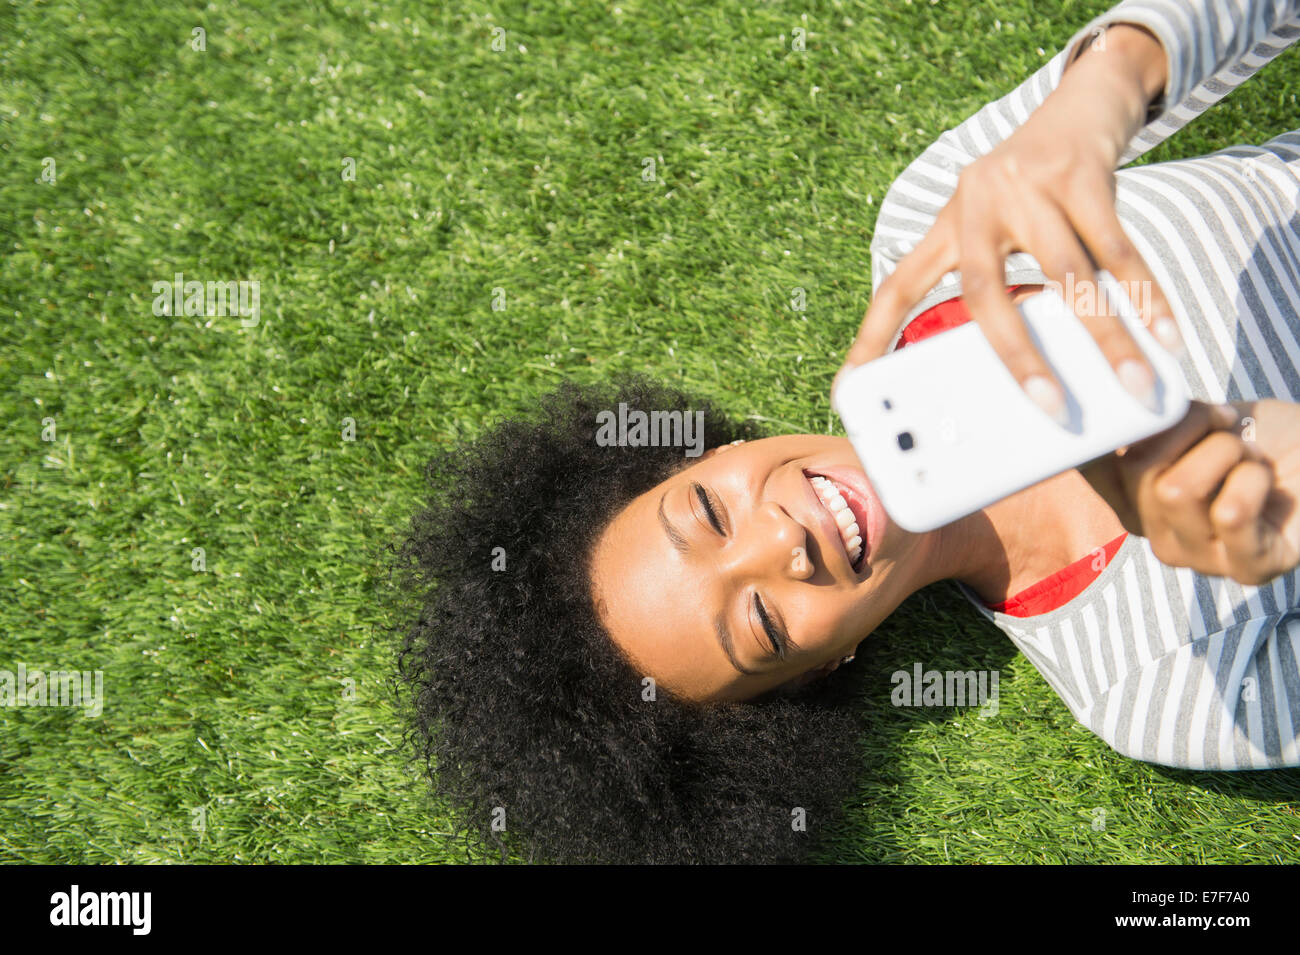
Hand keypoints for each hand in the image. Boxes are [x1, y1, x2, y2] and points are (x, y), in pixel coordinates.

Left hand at [835, 24, 1180, 424]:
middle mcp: (976, 203)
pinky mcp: (1081, 174)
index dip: (868, 342)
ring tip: (1131, 384)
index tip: (845, 395)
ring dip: (1104, 335)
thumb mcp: (1000, 229)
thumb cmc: (1035, 192)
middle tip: (1046, 408)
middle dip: (1015, 356)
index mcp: (946, 226)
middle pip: (984, 292)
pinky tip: (1163, 337)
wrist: (1080, 106)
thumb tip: (1028, 376)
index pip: (896, 288)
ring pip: (1067, 275)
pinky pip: (1118, 250)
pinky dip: (1145, 297)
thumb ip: (1003, 289)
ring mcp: (1028, 185)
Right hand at [1079, 400, 1299, 585]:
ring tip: (1252, 463)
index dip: (1114, 431)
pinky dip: (1255, 482)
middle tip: (1229, 433)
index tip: (1146, 404)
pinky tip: (1270, 490)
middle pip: (1136, 470)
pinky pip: (1227, 515)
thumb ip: (1151, 424)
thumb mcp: (1195, 416)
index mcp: (1132, 496)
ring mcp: (1197, 558)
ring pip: (1175, 491)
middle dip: (1195, 431)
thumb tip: (1116, 411)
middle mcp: (1155, 533)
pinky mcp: (1245, 570)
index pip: (1090, 467)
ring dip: (1228, 456)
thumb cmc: (1265, 435)